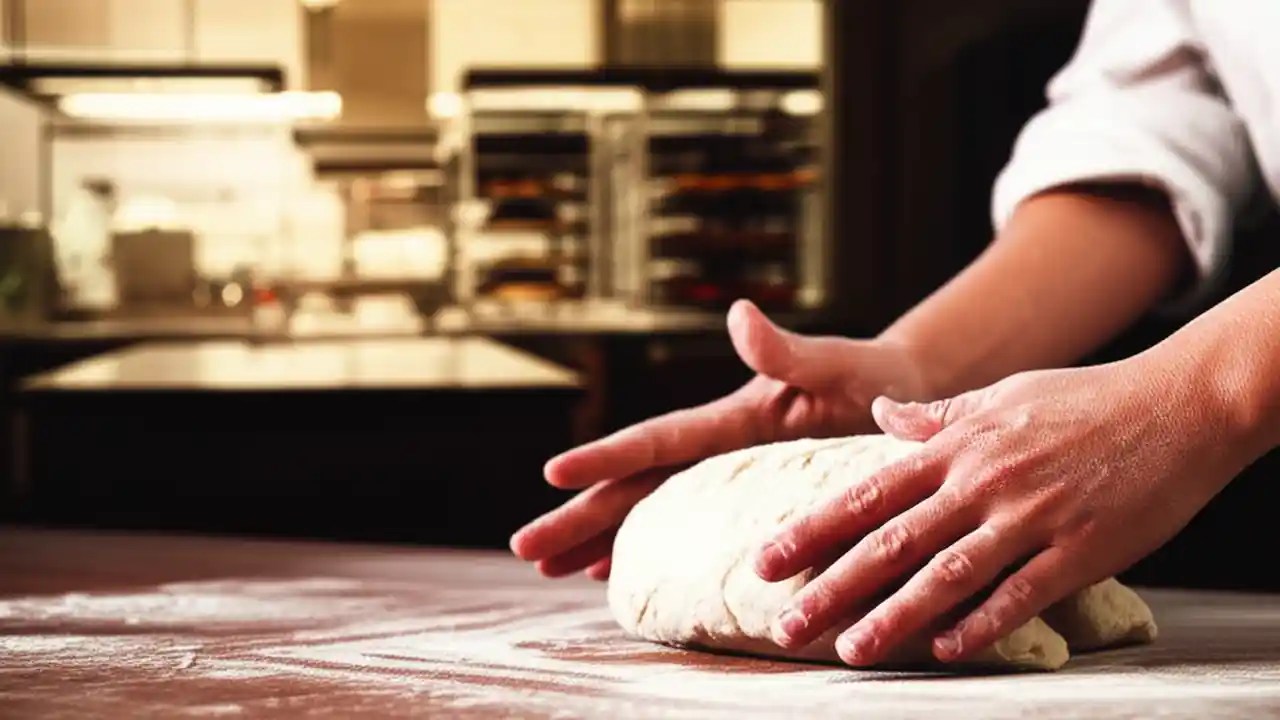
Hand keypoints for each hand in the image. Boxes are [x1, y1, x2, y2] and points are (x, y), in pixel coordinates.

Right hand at [510, 300, 930, 579]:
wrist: (898, 395)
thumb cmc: (872, 379)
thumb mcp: (834, 363)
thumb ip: (785, 348)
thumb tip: (738, 313)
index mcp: (730, 420)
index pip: (657, 442)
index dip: (606, 458)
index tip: (553, 474)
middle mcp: (714, 450)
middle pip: (633, 487)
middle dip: (578, 515)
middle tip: (526, 545)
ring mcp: (721, 477)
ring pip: (644, 511)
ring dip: (595, 537)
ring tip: (547, 566)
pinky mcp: (738, 500)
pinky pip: (678, 530)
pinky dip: (640, 550)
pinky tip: (608, 574)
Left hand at [755, 357, 1250, 665]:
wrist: (1176, 403)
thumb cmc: (1083, 399)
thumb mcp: (1001, 395)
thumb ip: (937, 414)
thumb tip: (882, 415)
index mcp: (956, 446)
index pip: (867, 494)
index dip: (812, 530)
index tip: (766, 560)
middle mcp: (981, 483)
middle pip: (890, 542)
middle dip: (832, 586)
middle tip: (784, 624)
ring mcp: (1029, 518)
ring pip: (946, 574)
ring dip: (893, 616)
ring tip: (849, 650)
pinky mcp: (1080, 550)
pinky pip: (1021, 593)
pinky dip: (982, 623)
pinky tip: (945, 650)